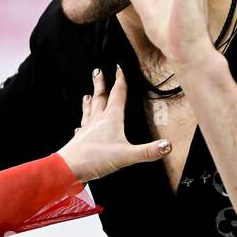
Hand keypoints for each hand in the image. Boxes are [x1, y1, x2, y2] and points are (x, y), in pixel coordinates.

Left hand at [58, 66, 171, 180]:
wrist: (69, 168)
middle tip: (97, 71)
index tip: (119, 68)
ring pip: (89, 110)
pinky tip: (79, 126)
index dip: (120, 81)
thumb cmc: (95, 158)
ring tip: (87, 94)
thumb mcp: (127, 155)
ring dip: (90, 101)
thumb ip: (148, 151)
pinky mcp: (79, 139)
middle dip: (100, 84)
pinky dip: (82, 123)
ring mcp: (87, 129)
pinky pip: (81, 127)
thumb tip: (167, 146)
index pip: (117, 95)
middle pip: (100, 97)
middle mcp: (97, 120)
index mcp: (111, 119)